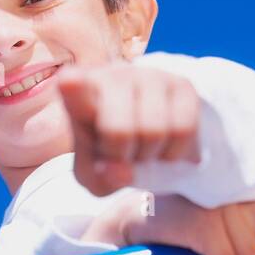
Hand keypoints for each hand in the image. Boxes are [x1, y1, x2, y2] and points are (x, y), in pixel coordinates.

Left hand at [55, 63, 201, 196]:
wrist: (147, 135)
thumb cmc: (110, 152)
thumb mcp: (95, 174)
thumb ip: (100, 179)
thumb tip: (121, 171)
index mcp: (78, 94)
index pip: (72, 85)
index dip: (74, 87)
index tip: (71, 83)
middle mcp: (113, 75)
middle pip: (119, 131)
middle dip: (124, 156)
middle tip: (124, 154)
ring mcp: (148, 75)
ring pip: (154, 130)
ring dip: (152, 155)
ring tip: (145, 149)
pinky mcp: (180, 83)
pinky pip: (183, 129)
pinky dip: (176, 151)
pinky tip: (166, 146)